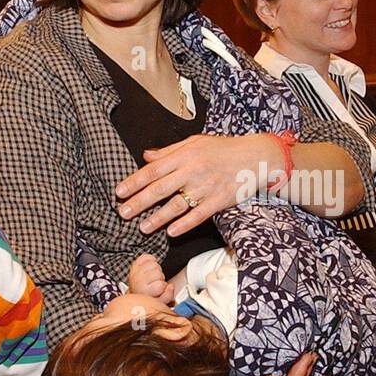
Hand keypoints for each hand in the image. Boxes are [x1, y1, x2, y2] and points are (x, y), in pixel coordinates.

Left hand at [116, 133, 279, 237]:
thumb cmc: (223, 149)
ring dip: (158, 217)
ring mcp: (207, 186)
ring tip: (142, 227)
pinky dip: (185, 224)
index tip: (120, 192)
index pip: (154, 170)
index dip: (135, 181)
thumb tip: (146, 156)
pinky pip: (199, 215)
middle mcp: (193, 170)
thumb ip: (169, 151)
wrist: (255, 156)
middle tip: (123, 212)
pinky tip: (171, 232)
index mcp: (185, 154)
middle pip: (160, 188)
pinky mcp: (220, 200)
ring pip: (177, 204)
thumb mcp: (195, 143)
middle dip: (139, 201)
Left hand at [127, 253, 172, 301]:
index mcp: (144, 291)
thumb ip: (168, 296)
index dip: (163, 286)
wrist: (137, 291)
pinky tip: (150, 268)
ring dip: (156, 269)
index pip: (160, 285)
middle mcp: (138, 281)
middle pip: (158, 273)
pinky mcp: (135, 264)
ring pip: (153, 264)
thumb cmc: (149, 296)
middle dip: (160, 277)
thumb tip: (170, 286)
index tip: (159, 289)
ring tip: (153, 276)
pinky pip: (147, 257)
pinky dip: (151, 260)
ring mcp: (135, 271)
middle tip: (156, 282)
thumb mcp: (160, 301)